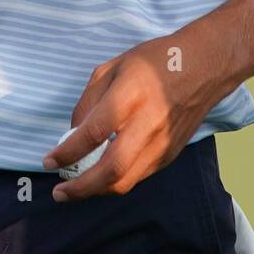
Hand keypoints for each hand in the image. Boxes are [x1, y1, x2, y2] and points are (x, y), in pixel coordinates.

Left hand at [42, 25, 227, 200]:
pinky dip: (116, 181)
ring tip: (75, 189)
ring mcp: (162, 143)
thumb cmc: (155, 61)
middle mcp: (148, 124)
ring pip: (126, 181)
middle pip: (112, 169)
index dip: (67, 151)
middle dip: (81, 187)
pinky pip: (138, 176)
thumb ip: (89, 100)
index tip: (49, 160)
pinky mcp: (171, 154)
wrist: (204, 67)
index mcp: (130, 96)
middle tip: (59, 192)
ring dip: (97, 191)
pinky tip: (101, 176)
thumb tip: (72, 134)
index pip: (93, 133)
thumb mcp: (114, 67)